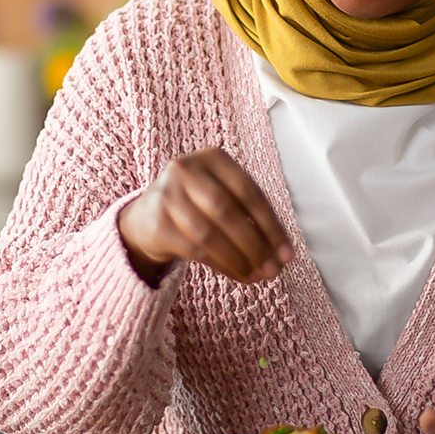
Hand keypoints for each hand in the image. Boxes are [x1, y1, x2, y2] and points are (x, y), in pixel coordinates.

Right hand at [117, 147, 291, 285]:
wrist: (148, 216)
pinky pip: (195, 250)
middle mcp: (186, 170)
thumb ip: (250, 215)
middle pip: (227, 211)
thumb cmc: (200, 205)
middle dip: (255, 244)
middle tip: (274, 269)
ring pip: (209, 233)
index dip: (270, 224)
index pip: (248, 191)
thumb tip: (281, 252)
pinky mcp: (157, 223)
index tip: (287, 252)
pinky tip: (239, 275)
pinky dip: (222, 265)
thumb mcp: (223, 194)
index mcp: (213, 158)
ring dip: (239, 259)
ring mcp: (167, 195)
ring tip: (258, 276)